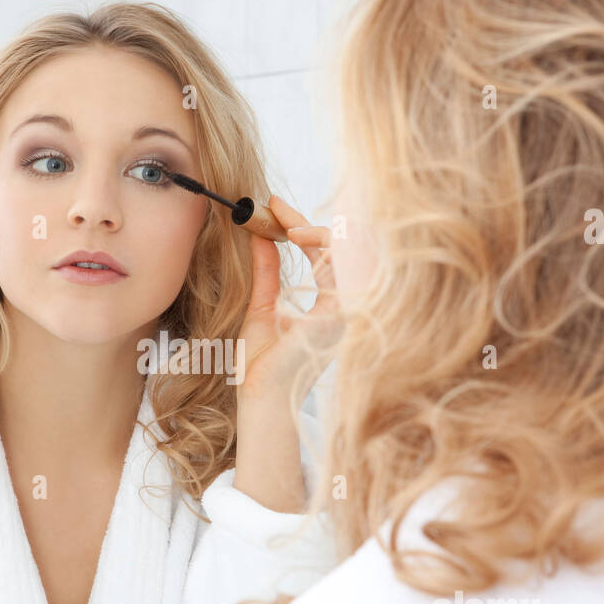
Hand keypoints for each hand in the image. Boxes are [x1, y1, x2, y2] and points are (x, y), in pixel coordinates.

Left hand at [236, 195, 340, 405]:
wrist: (258, 398)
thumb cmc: (261, 365)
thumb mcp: (262, 306)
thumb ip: (267, 271)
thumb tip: (260, 235)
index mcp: (327, 307)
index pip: (324, 256)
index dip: (300, 226)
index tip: (272, 205)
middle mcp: (343, 308)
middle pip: (339, 249)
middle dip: (306, 222)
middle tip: (273, 206)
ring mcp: (345, 312)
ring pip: (344, 253)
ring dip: (313, 229)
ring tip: (282, 221)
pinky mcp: (339, 316)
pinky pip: (340, 267)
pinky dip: (320, 245)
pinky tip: (295, 236)